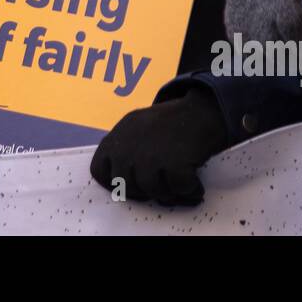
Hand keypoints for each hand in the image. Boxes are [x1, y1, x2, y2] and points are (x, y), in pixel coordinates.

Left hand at [89, 88, 228, 206]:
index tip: (134, 185)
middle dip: (146, 192)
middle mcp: (129, 146)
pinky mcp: (174, 161)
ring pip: (152, 191)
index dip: (114, 183)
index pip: (99, 171)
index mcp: (117, 137)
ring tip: (181, 184)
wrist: (202, 108)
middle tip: (164, 185)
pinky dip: (190, 190)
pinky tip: (195, 184)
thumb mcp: (136, 127)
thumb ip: (124, 150)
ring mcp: (150, 154)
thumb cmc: (171, 123)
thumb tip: (119, 183)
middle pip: (127, 187)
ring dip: (170, 193)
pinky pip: (178, 190)